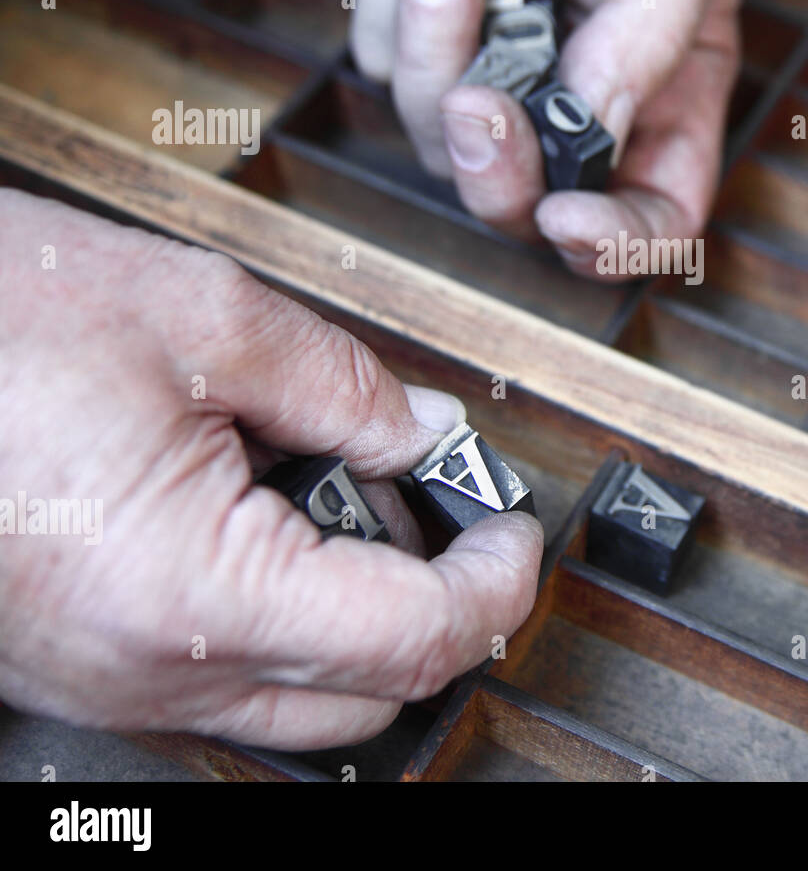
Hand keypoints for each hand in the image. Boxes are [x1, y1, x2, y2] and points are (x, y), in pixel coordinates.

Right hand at [0, 191, 541, 747]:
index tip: (516, 530)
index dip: (494, 583)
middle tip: (450, 508)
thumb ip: (342, 384)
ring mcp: (110, 680)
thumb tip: (420, 434)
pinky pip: (226, 677)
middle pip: (372, 692)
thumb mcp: (200, 317)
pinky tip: (273, 517)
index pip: (412, 638)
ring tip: (348, 495)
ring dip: (365, 615)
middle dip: (440, 604)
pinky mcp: (84, 663)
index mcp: (190, 591)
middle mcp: (146, 668)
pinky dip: (289, 615)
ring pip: (302, 697)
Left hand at [351, 0, 742, 273]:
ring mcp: (495, 82)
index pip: (655, 218)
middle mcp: (578, 107)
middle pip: (526, 207)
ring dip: (437, 42)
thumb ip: (651, 35)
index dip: (615, 244)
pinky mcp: (423, 45)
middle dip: (493, 167)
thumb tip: (594, 126)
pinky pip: (386, 60)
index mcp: (665, 96)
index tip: (565, 216)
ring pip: (439, 140)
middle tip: (480, 99)